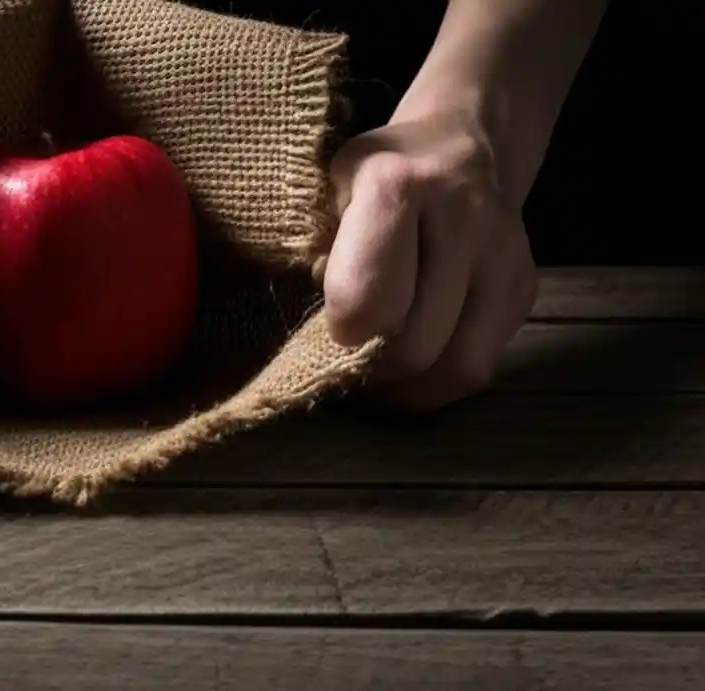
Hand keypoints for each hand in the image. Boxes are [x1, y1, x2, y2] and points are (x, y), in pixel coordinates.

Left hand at [315, 110, 538, 412]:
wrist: (464, 144)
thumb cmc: (379, 176)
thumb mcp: (331, 191)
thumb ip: (321, 255)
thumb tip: (336, 331)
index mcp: (398, 185)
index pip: (370, 299)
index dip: (344, 330)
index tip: (335, 326)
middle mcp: (461, 216)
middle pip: (416, 345)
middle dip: (376, 370)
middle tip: (354, 364)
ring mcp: (503, 254)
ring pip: (460, 366)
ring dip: (413, 390)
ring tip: (383, 379)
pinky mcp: (525, 285)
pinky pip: (484, 362)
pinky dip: (443, 377)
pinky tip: (419, 359)